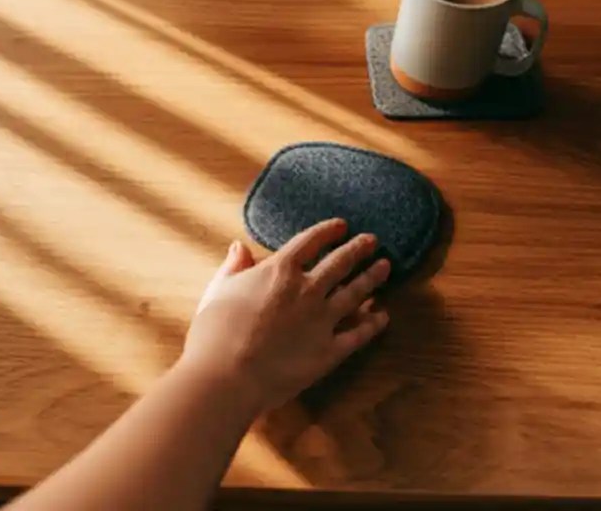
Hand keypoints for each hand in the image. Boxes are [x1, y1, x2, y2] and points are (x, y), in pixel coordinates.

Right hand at [180, 218, 390, 411]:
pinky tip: (383, 317)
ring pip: (356, 292)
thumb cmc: (215, 333)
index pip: (310, 241)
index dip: (327, 231)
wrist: (227, 375)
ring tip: (385, 267)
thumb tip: (239, 247)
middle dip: (358, 248)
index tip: (341, 225)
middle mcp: (307, 289)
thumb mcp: (218, 290)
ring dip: (372, 277)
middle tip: (372, 241)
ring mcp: (322, 320)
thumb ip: (234, 267)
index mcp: (279, 271)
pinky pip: (359, 334)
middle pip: (340, 262)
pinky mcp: (330, 351)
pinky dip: (374, 324)